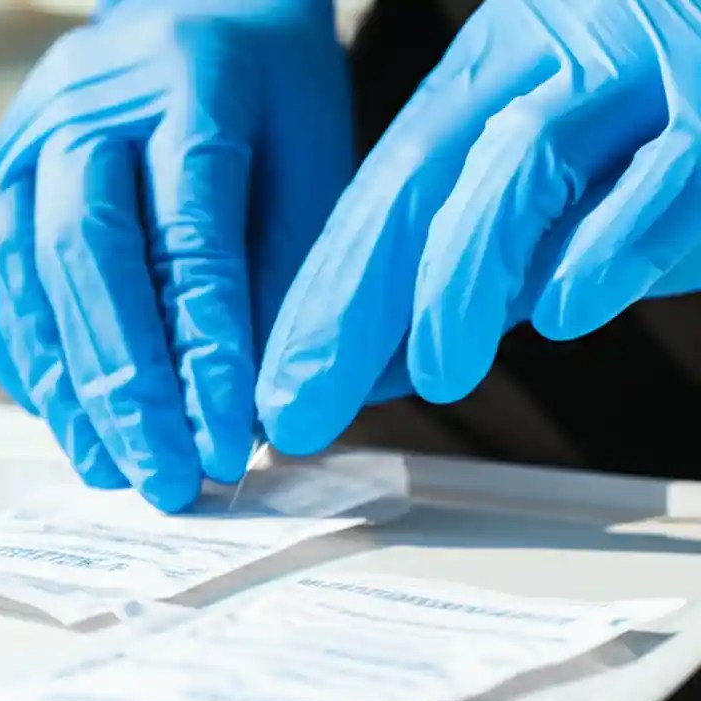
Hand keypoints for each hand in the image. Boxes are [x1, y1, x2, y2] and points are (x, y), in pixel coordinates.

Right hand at [0, 0, 352, 510]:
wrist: (191, 13)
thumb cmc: (268, 99)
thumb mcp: (314, 162)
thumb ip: (289, 274)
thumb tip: (262, 411)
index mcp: (192, 84)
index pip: (189, 232)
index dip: (204, 349)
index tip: (225, 441)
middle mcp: (87, 103)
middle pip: (85, 252)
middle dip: (123, 383)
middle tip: (163, 478)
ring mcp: (20, 134)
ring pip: (15, 266)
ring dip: (61, 382)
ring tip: (108, 468)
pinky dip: (14, 349)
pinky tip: (54, 409)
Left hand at [258, 0, 700, 455]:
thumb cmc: (680, 94)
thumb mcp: (569, 150)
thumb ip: (487, 249)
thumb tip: (385, 362)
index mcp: (503, 59)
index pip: (387, 182)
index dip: (329, 287)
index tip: (286, 379)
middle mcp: (560, 50)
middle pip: (422, 176)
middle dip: (350, 302)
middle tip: (308, 403)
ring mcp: (645, 67)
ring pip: (520, 165)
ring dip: (463, 281)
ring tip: (438, 372)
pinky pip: (664, 173)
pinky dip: (608, 247)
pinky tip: (565, 312)